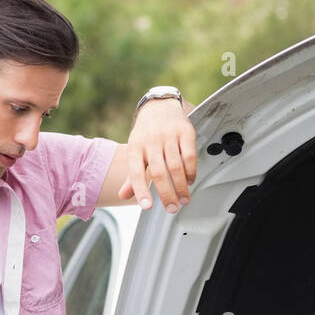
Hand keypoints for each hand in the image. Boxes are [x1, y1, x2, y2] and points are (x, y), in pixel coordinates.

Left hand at [118, 97, 196, 212]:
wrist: (160, 105)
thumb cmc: (146, 134)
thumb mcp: (135, 152)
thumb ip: (132, 176)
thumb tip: (122, 196)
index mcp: (135, 148)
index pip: (136, 173)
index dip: (140, 191)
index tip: (146, 206)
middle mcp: (151, 141)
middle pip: (159, 172)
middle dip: (166, 194)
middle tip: (172, 208)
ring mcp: (169, 135)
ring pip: (176, 166)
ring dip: (181, 186)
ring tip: (183, 199)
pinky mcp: (185, 131)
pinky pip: (189, 155)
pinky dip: (191, 171)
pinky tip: (190, 180)